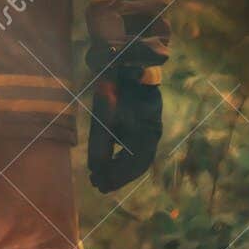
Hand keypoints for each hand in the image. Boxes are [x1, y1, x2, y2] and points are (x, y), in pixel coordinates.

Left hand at [87, 56, 161, 194]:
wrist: (127, 63)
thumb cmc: (115, 89)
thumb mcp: (103, 117)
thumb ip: (100, 145)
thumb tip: (95, 169)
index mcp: (147, 134)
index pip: (134, 166)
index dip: (117, 178)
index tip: (100, 185)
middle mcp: (152, 133)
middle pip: (137, 165)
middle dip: (117, 176)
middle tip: (98, 185)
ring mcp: (150, 128)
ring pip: (137, 157)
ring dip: (119, 168)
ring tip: (99, 176)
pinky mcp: (144, 123)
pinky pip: (136, 147)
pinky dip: (122, 156)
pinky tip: (108, 159)